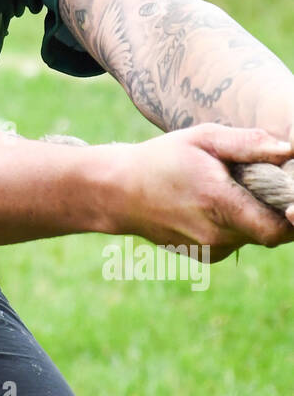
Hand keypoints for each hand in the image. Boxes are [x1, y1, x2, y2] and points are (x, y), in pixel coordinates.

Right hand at [108, 125, 293, 262]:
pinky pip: (235, 241)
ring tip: (227, 190)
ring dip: (253, 216)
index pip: (278, 228)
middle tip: (258, 183)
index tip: (291, 198)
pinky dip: (235, 225)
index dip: (293, 216)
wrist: (119, 192)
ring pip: (253, 236)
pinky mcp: (204, 256)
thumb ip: (248, 144)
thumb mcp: (203, 138)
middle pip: (269, 232)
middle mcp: (216, 235)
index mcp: (219, 203)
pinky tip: (211, 205)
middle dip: (274, 210)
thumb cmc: (163, 158)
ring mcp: (209, 250)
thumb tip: (289, 149)